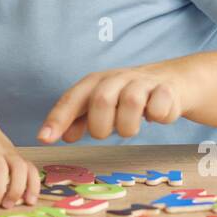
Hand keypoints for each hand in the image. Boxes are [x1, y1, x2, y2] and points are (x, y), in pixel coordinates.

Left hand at [38, 64, 185, 143]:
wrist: (171, 81)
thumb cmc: (129, 96)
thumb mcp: (103, 105)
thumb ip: (81, 119)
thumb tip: (64, 136)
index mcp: (96, 82)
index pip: (72, 99)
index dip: (58, 118)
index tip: (44, 138)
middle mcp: (117, 78)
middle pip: (101, 99)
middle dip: (101, 126)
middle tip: (108, 132)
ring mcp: (142, 82)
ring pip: (131, 103)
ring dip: (129, 126)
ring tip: (131, 126)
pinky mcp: (167, 90)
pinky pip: (159, 109)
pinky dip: (156, 118)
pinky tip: (155, 117)